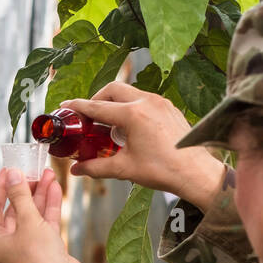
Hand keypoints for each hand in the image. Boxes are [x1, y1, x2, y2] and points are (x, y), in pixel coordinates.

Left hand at [0, 167, 85, 262]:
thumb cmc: (39, 260)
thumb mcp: (28, 221)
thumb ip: (20, 196)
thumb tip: (13, 175)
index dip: (0, 186)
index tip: (9, 169)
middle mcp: (6, 245)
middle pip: (13, 210)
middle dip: (25, 189)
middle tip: (32, 170)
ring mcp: (26, 247)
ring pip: (31, 215)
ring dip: (39, 195)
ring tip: (48, 174)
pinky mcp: (43, 249)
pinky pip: (43, 223)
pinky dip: (48, 207)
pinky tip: (54, 189)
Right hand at [61, 81, 226, 209]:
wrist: (196, 172)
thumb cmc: (164, 170)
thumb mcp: (124, 169)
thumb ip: (96, 167)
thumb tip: (76, 170)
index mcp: (133, 115)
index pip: (97, 107)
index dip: (78, 107)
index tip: (66, 107)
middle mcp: (147, 102)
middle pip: (113, 89)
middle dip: (97, 99)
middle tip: (88, 115)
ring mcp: (160, 102)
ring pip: (130, 92)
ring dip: (115, 102)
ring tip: (109, 123)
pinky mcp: (169, 107)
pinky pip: (144, 99)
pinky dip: (131, 106)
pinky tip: (130, 126)